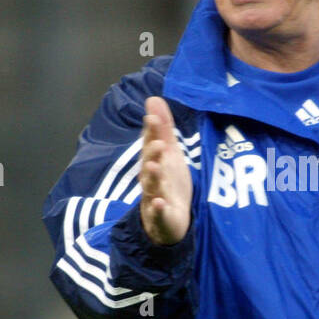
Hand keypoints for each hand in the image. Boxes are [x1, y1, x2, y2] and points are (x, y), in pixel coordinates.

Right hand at [139, 96, 192, 245]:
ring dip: (153, 177)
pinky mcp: (161, 217)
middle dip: (152, 153)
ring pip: (152, 187)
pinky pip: (159, 213)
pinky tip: (160, 203)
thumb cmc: (168, 182)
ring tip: (155, 166)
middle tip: (158, 142)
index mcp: (154, 162)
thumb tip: (153, 98)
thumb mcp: (169, 153)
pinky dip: (158, 208)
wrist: (168, 220)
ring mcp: (155, 198)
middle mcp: (152, 179)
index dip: (152, 132)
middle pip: (149, 164)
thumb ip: (162, 128)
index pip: (151, 145)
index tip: (153, 118)